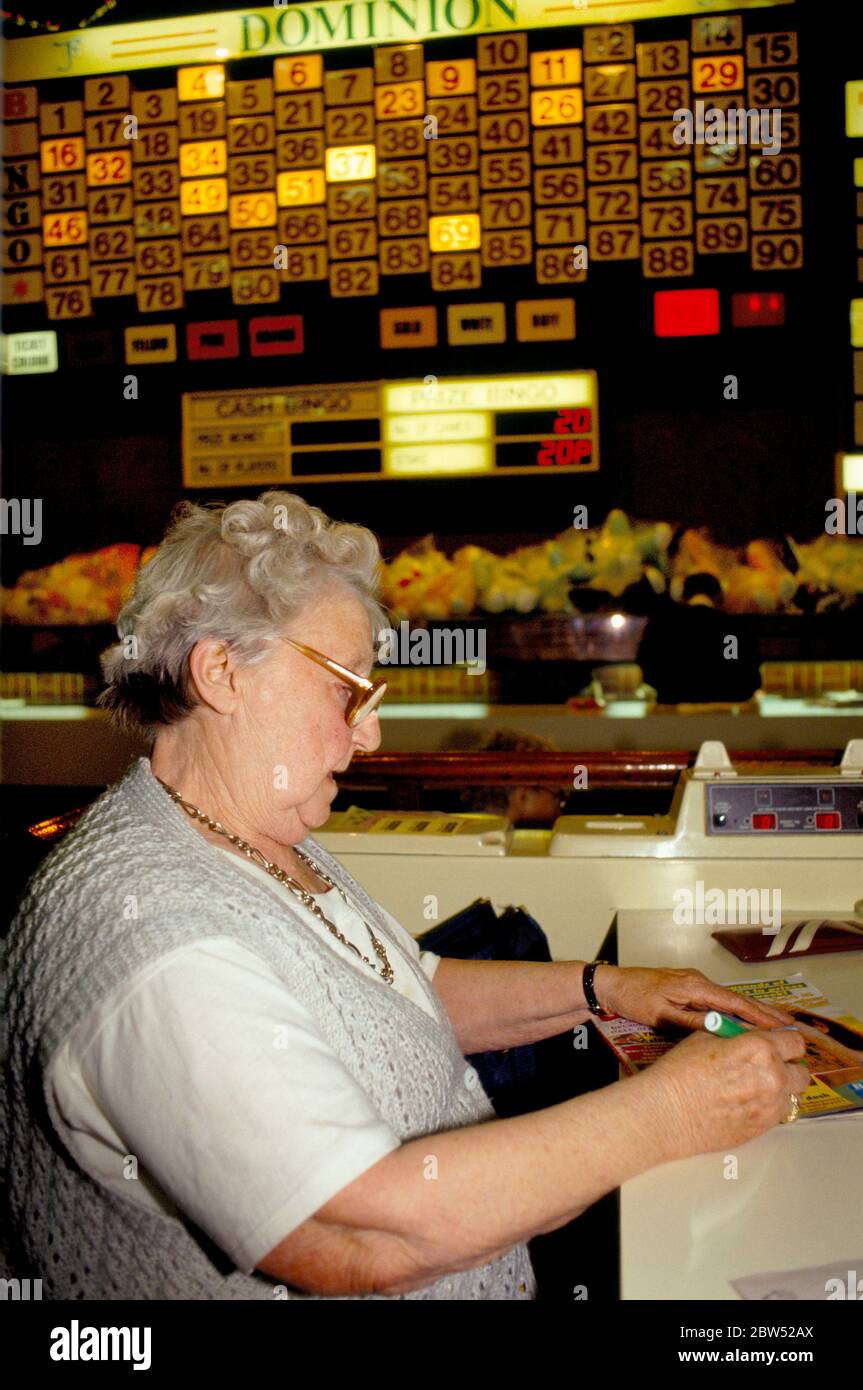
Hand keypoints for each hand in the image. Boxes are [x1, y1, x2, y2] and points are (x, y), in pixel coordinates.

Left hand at [594, 964, 790, 1032]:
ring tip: (776, 1023)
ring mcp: (694, 983)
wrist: (611, 984)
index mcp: (695, 986)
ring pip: (729, 1000)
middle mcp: (699, 981)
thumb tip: (720, 1029)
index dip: (759, 1016)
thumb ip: (691, 1022)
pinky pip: (718, 1000)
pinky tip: (745, 1019)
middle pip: (738, 999)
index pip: (734, 1003)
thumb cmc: (633, 998)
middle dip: (764, 1012)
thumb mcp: (661, 1015)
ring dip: (752, 1011)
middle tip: (790, 1025)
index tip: (780, 1026)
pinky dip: (736, 1010)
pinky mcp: (688, 988)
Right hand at [646, 1027, 810, 1158]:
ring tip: (758, 1087)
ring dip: (782, 1089)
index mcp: (760, 1048)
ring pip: (793, 1095)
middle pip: (801, 1072)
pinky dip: (770, 1106)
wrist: (666, 1112)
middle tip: (769, 1067)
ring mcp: (770, 1106)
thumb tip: (752, 1034)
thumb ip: (737, 1035)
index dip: (786, 1042)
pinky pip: (780, 1114)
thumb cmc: (680, 1071)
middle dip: (788, 1067)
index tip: (778, 1045)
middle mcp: (773, 1077)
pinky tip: (748, 1102)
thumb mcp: (707, 1037)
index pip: (795, 1042)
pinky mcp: (763, 1127)